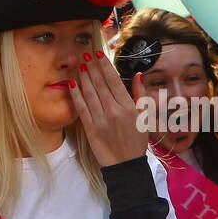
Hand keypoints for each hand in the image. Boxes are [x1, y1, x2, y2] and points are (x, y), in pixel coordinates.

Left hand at [69, 51, 149, 166]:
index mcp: (128, 107)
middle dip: (91, 67)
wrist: (126, 164)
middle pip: (100, 84)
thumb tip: (138, 75)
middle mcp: (114, 111)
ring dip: (83, 77)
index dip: (104, 65)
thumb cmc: (136, 140)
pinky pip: (81, 108)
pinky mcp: (90, 128)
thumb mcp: (144, 117)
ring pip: (89, 93)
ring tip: (79, 65)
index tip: (98, 54)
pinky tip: (72, 84)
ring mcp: (101, 120)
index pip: (113, 80)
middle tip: (85, 55)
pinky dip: (76, 95)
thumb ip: (140, 95)